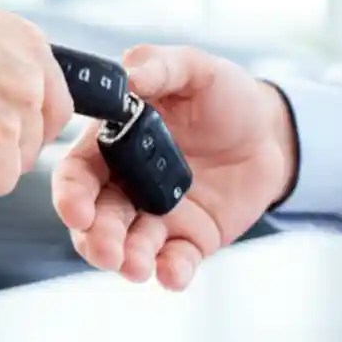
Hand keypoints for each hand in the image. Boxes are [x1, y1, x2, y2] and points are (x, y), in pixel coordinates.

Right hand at [52, 45, 297, 290]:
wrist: (270, 130)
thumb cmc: (223, 94)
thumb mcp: (194, 68)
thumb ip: (159, 65)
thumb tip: (129, 75)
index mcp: (114, 145)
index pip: (78, 174)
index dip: (71, 195)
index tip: (76, 211)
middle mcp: (127, 186)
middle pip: (97, 220)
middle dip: (96, 239)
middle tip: (108, 251)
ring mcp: (158, 216)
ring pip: (130, 247)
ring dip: (128, 260)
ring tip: (137, 268)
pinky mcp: (191, 239)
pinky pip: (175, 262)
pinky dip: (171, 273)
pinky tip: (172, 275)